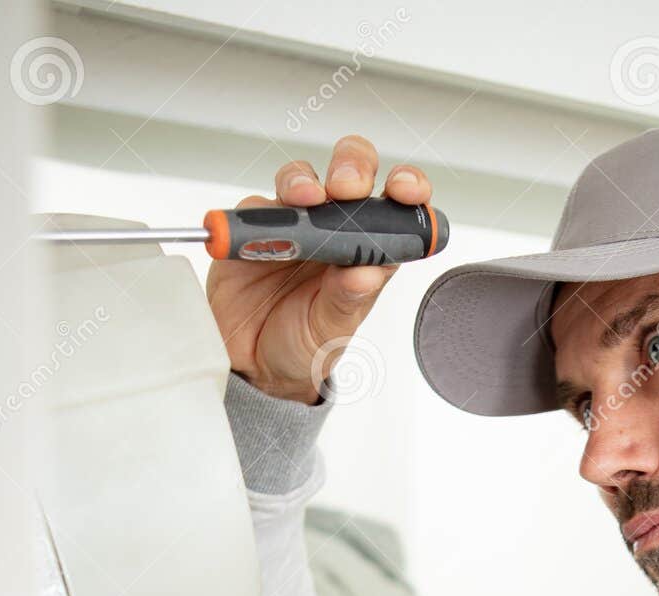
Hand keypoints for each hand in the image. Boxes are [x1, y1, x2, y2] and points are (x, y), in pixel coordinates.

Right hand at [206, 135, 433, 402]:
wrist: (252, 364)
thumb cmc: (302, 345)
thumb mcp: (331, 332)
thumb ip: (347, 300)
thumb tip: (366, 272)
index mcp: (366, 252)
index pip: (395, 210)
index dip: (406, 190)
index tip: (407, 192)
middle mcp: (333, 230)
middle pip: (350, 173)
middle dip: (353, 167)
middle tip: (347, 187)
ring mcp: (294, 224)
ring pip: (302, 178)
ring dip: (304, 180)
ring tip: (306, 199)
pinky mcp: (254, 227)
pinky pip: (255, 205)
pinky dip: (259, 210)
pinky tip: (262, 231)